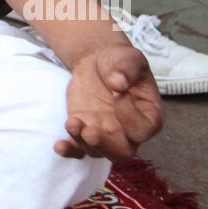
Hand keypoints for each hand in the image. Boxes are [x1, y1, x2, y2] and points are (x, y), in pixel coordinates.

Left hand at [55, 44, 163, 160]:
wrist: (98, 62)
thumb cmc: (120, 63)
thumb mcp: (129, 57)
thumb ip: (128, 68)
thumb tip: (119, 83)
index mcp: (148, 116)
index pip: (143, 128)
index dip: (130, 115)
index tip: (118, 93)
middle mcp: (127, 131)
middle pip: (121, 151)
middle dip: (104, 145)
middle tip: (90, 132)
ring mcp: (105, 134)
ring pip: (97, 151)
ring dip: (82, 142)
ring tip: (72, 123)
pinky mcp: (84, 131)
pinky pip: (78, 148)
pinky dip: (69, 150)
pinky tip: (59, 146)